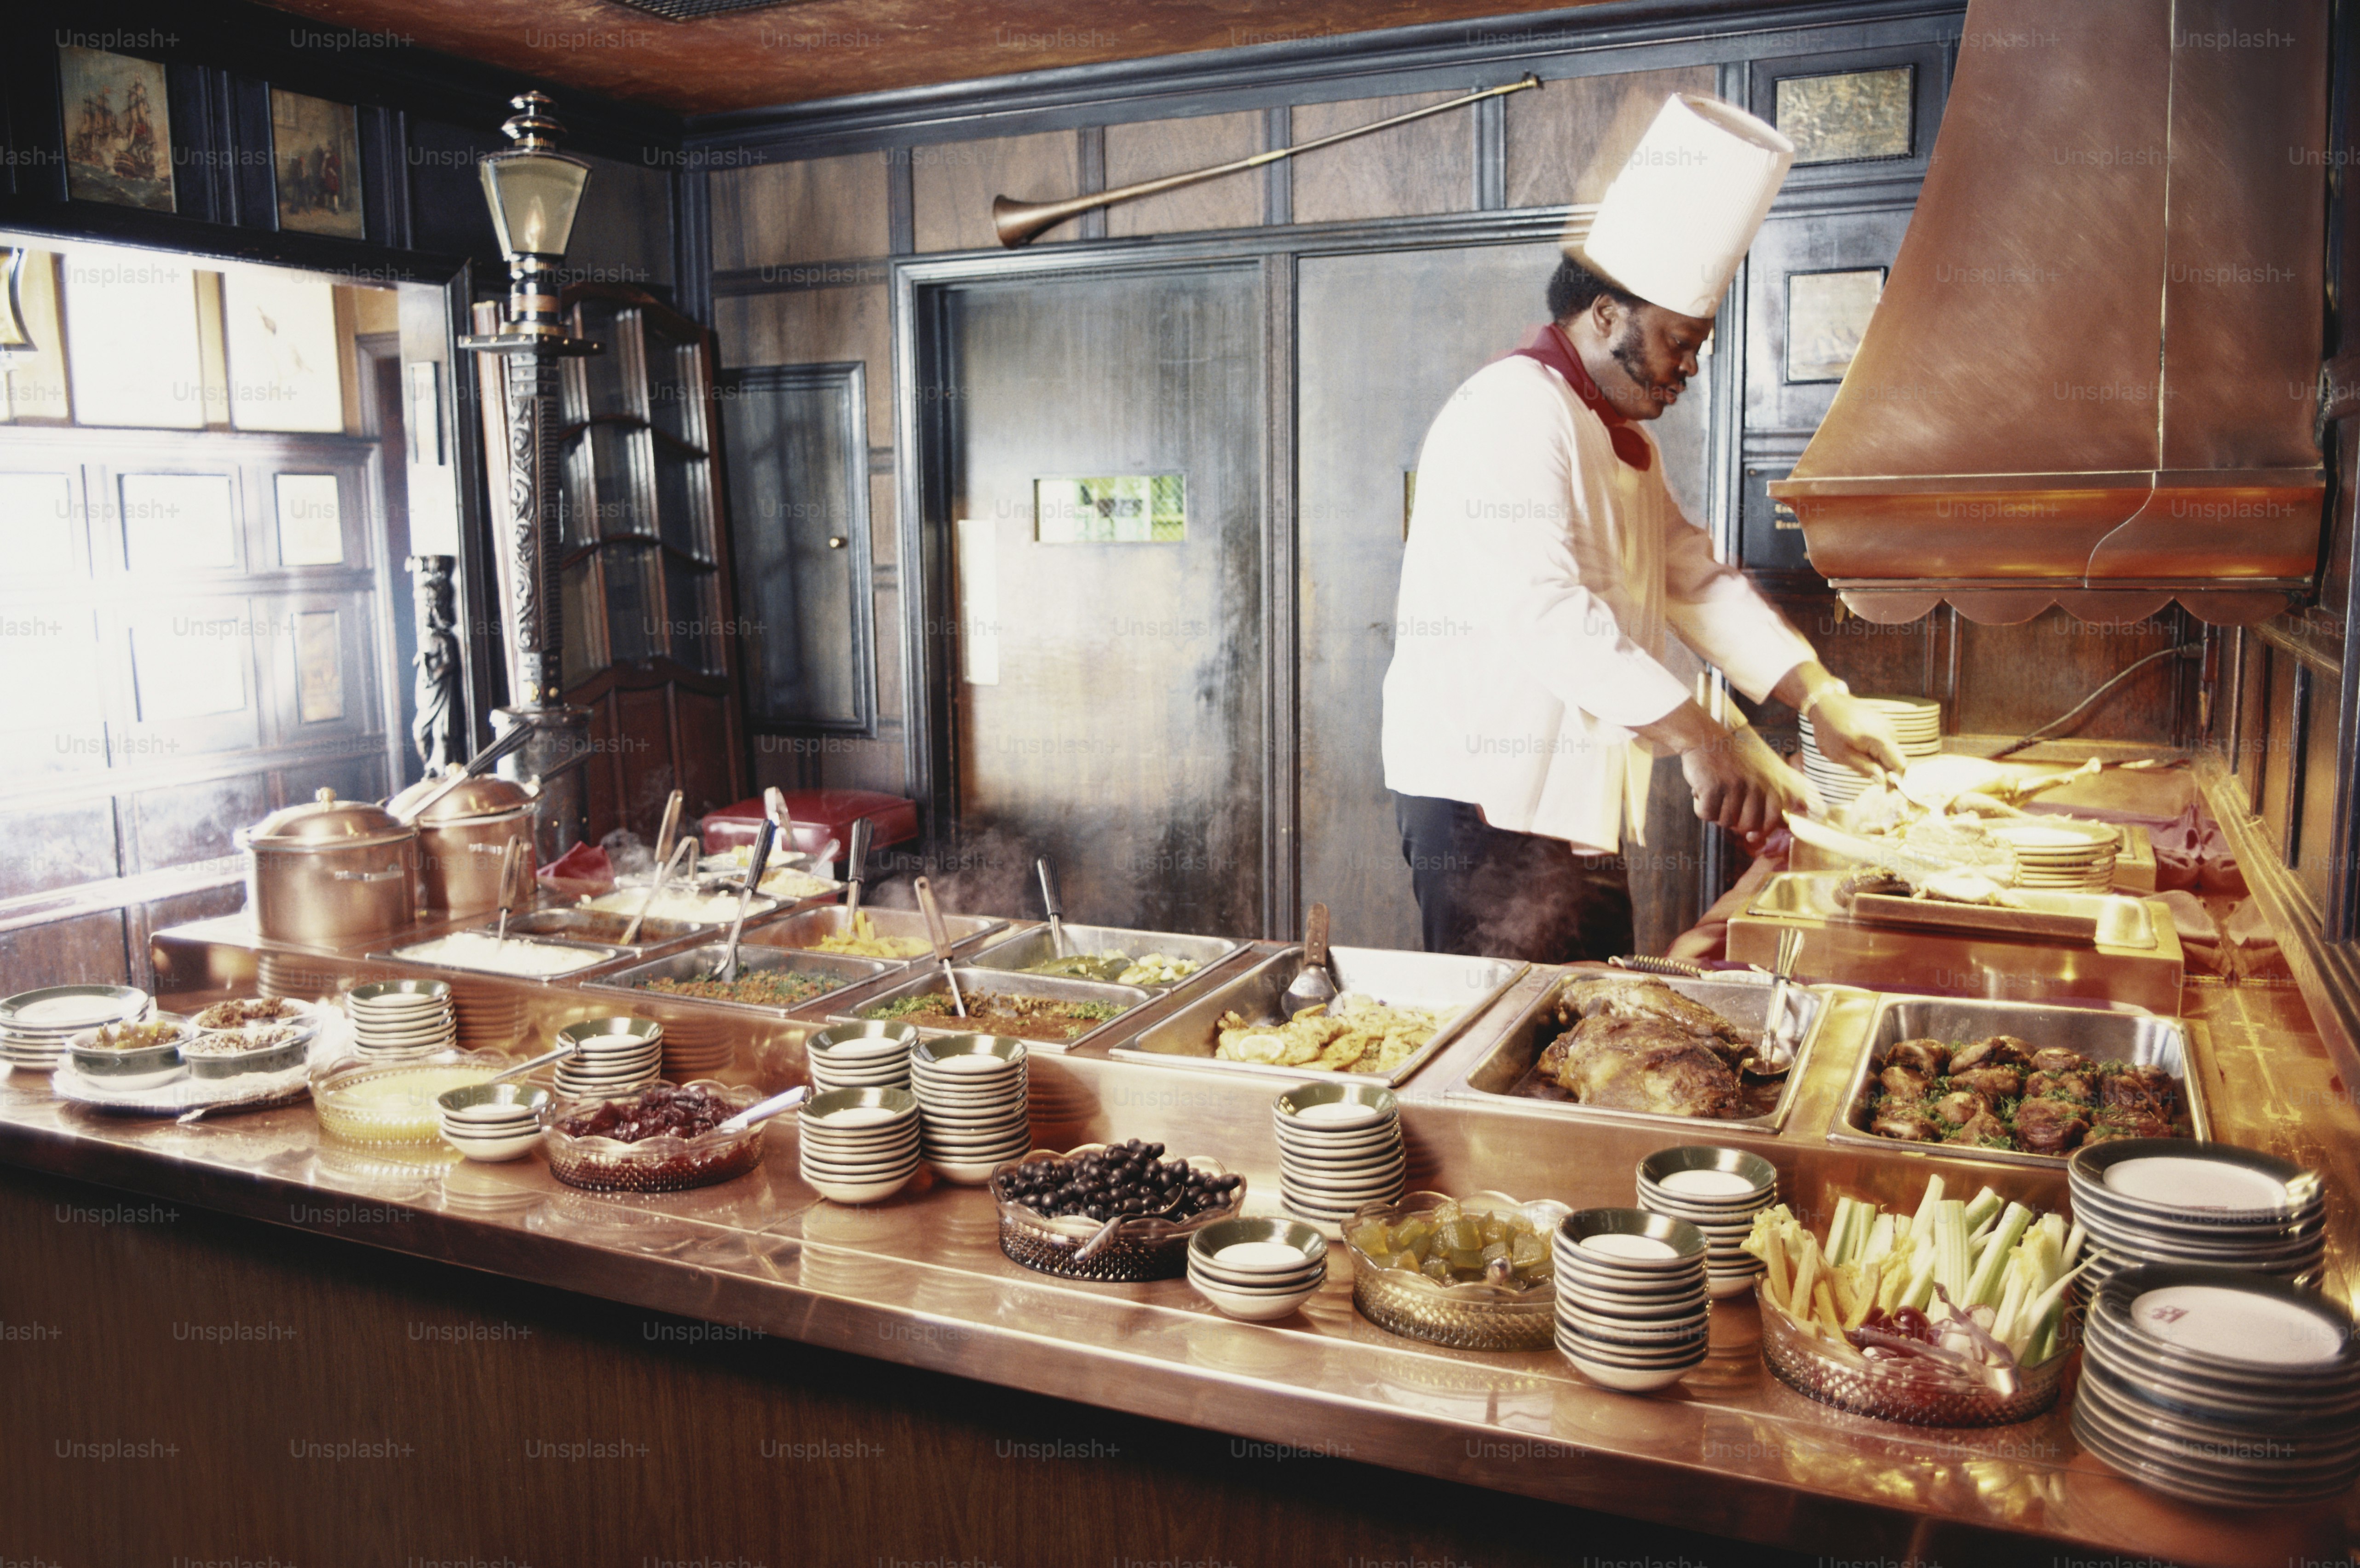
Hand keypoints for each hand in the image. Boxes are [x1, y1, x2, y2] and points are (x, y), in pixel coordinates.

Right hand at [1679, 724, 1820, 837]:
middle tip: (1725, 807)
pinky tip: (1701, 792)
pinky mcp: (1713, 788)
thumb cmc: (1731, 758)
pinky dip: (1700, 807)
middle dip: (1734, 823)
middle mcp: (1754, 784)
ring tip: (1713, 793)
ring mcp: (1734, 786)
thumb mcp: (1760, 772)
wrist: (1704, 738)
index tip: (1751, 836)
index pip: (1773, 818)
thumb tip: (1785, 826)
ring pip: (1724, 822)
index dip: (1762, 831)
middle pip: (1747, 825)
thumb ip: (1773, 797)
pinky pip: (1706, 815)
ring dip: (1715, 812)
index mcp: (1768, 782)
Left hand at [1806, 688, 1905, 777]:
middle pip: (1897, 760)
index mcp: (1880, 739)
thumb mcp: (1841, 754)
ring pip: (1890, 754)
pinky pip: (1886, 745)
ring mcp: (1888, 726)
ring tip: (1856, 756)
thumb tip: (1884, 781)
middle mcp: (1889, 731)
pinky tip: (1859, 748)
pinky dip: (1876, 752)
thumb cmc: (1829, 729)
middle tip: (1863, 772)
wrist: (1827, 703)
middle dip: (1885, 771)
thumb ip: (1865, 768)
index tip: (1885, 791)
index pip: (1900, 765)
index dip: (1896, 781)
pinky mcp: (1884, 725)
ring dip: (1878, 761)